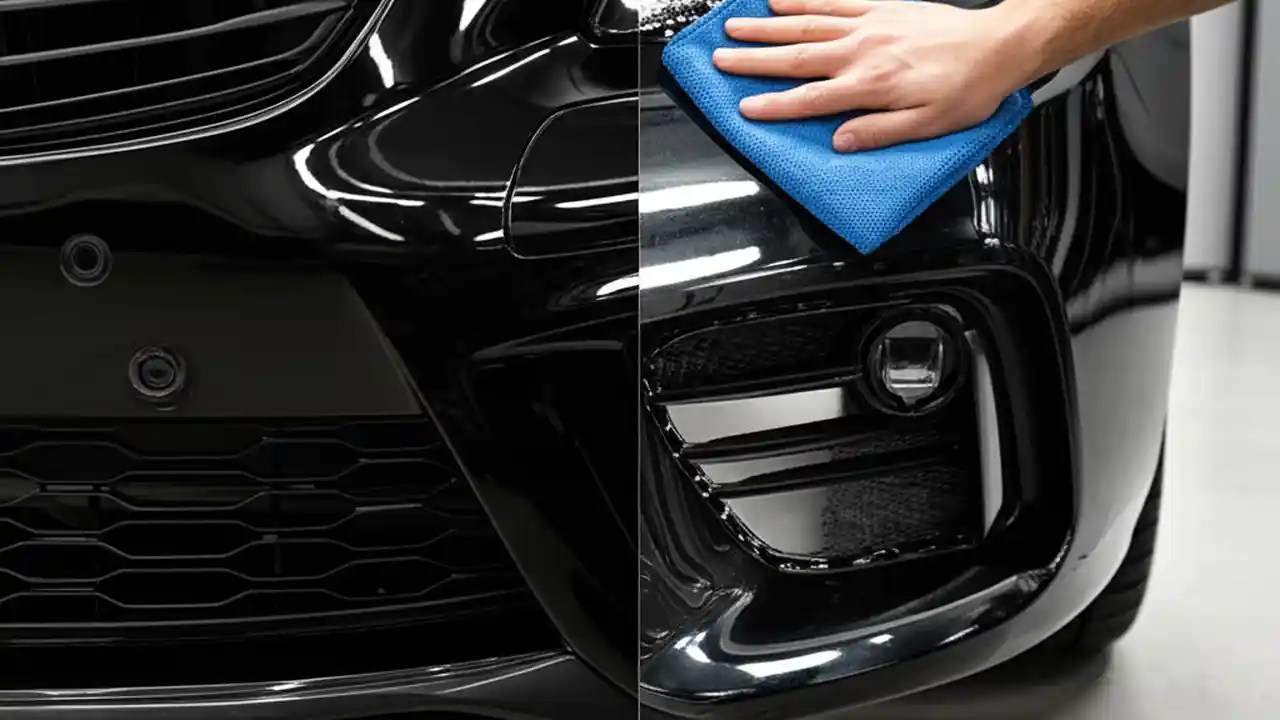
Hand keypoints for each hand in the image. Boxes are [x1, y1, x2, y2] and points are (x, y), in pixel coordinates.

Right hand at [712, 0, 1044, 151]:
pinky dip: (803, 0)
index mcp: (872, 87)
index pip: (811, 99)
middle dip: (753, 59)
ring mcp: (868, 26)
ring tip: (734, 27)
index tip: (744, 109)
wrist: (997, 46)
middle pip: (796, 57)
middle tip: (719, 59)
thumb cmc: (966, 89)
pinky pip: (833, 2)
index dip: (774, 106)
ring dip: (767, 27)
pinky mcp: (880, 8)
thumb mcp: (926, 126)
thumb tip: (840, 142)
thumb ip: (878, 133)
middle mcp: (863, 52)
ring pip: (806, 26)